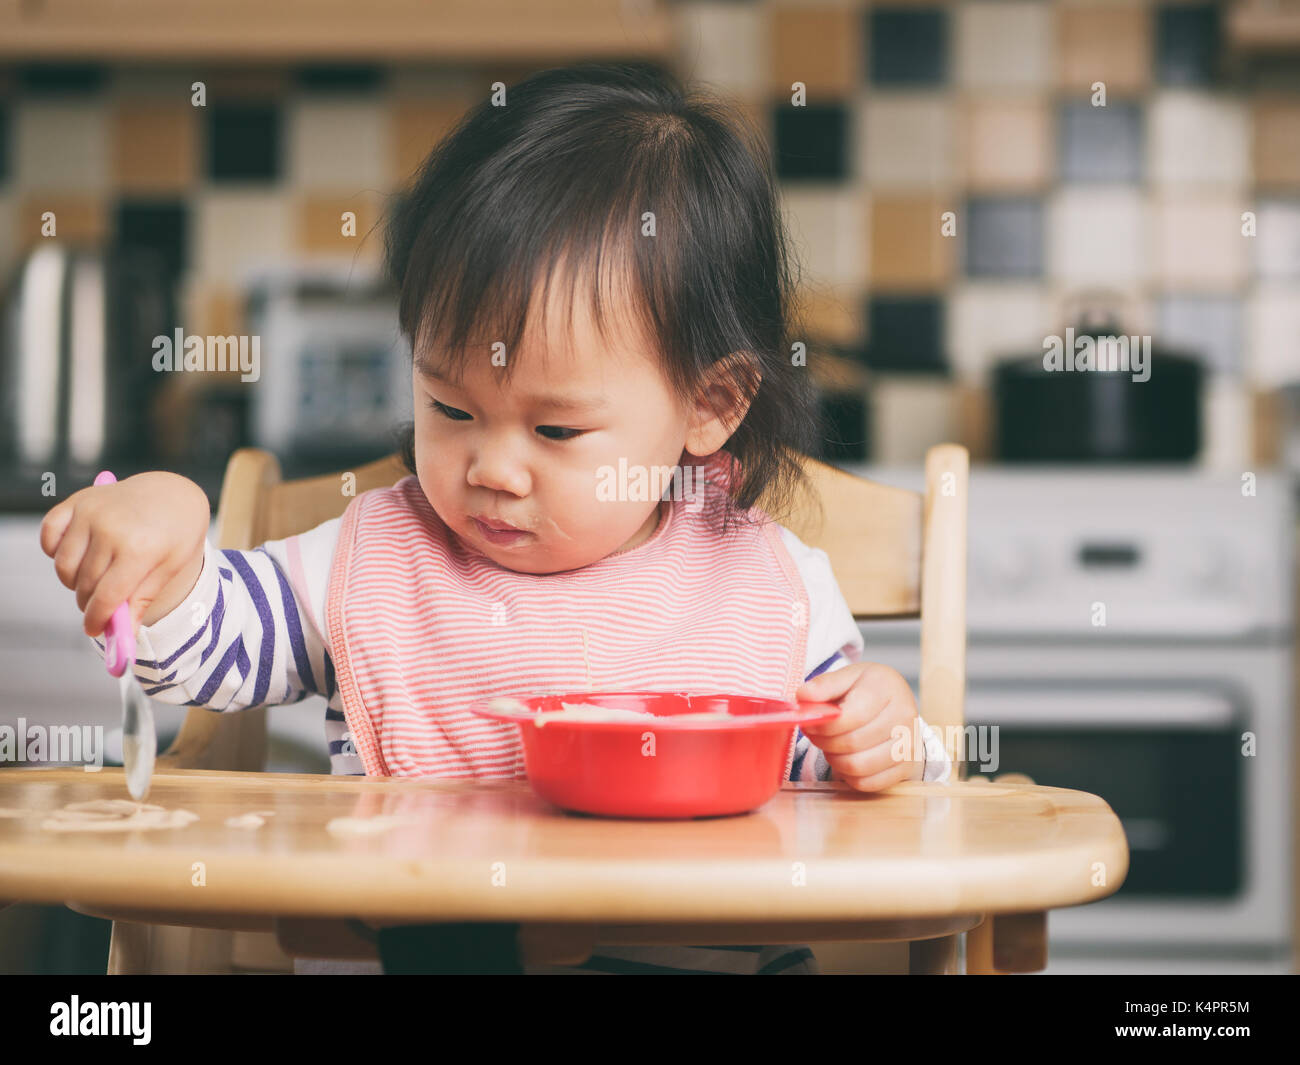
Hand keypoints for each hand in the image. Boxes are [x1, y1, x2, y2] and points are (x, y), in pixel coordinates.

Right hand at [40, 471, 209, 637]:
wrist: (172, 493)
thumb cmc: (176, 532)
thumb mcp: (172, 567)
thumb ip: (143, 599)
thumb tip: (123, 635)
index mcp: (140, 548)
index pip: (107, 596)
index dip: (97, 619)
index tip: (94, 630)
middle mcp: (111, 528)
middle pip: (86, 584)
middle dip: (90, 602)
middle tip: (102, 604)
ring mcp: (90, 512)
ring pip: (65, 566)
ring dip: (74, 582)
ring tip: (94, 580)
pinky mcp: (76, 502)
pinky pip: (49, 536)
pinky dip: (55, 553)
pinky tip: (78, 557)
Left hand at [795, 661, 924, 790]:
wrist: (897, 703)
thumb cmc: (868, 689)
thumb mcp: (847, 677)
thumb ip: (824, 685)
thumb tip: (804, 696)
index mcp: (887, 687)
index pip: (852, 716)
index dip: (825, 725)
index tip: (811, 724)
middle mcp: (904, 715)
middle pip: (853, 743)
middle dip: (826, 742)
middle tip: (817, 736)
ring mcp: (909, 743)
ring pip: (859, 766)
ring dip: (835, 760)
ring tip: (831, 747)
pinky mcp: (907, 767)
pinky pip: (869, 783)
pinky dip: (850, 776)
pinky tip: (846, 759)